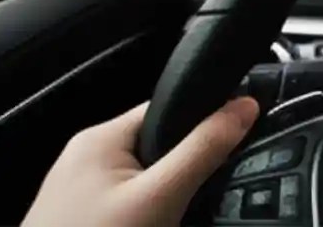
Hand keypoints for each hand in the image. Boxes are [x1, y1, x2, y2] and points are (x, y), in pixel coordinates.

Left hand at [22, 97, 259, 226]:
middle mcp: (84, 157)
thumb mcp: (160, 198)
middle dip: (183, 170)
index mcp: (100, 137)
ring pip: (142, 181)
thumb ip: (203, 150)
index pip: (166, 110)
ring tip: (180, 217)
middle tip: (205, 195)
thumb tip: (245, 106)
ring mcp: (77, 192)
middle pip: (155, 147)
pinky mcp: (76, 219)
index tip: (233, 148)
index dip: (202, 125)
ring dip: (165, 196)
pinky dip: (145, 216)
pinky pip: (125, 205)